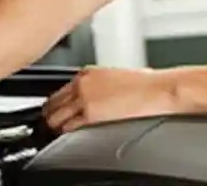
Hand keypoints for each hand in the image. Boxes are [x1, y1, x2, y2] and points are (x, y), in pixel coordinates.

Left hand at [41, 66, 179, 133]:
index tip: (56, 109)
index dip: (56, 102)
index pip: (59, 89)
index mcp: (87, 73)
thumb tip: (94, 94)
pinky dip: (65, 132)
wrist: (156, 90)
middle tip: (52, 122)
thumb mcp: (114, 76)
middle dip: (51, 113)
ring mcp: (84, 99)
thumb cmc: (144, 84)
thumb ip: (97, 84)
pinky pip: (68, 126)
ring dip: (55, 124)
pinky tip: (68, 134)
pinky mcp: (91, 115)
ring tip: (58, 130)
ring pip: (55, 116)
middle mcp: (82, 84)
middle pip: (52, 102)